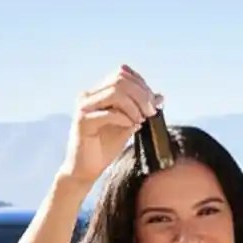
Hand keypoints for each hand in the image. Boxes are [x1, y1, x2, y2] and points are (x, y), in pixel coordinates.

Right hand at [59, 65, 161, 184]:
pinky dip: (124, 118)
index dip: (141, 85)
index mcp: (98, 92)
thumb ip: (140, 109)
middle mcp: (88, 95)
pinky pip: (108, 113)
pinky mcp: (82, 122)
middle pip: (120, 79)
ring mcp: (83, 107)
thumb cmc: (105, 147)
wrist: (86, 169)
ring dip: (134, 106)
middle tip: (150, 113)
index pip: (122, 73)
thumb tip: (160, 96)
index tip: (153, 103)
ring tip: (140, 120)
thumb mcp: (129, 124)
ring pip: (115, 92)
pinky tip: (131, 127)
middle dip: (141, 95)